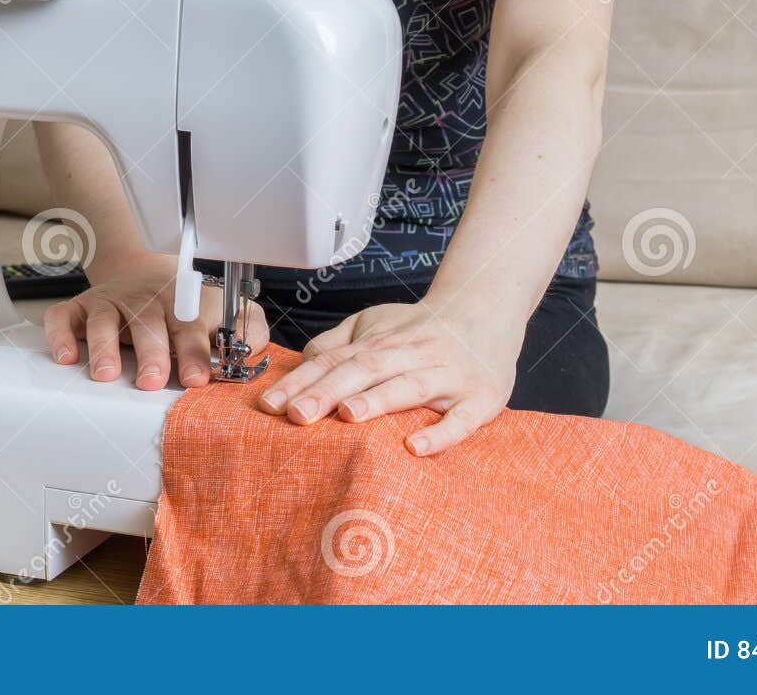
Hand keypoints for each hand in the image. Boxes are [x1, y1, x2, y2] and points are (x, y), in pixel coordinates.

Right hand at [43, 260, 268, 389]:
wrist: (143, 268)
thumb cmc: (185, 302)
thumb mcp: (222, 308)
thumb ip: (248, 327)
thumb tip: (258, 348)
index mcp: (183, 303)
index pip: (190, 327)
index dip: (194, 353)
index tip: (197, 378)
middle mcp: (146, 301)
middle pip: (148, 324)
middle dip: (151, 353)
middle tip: (152, 380)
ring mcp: (111, 303)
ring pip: (104, 320)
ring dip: (104, 346)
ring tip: (107, 374)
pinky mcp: (82, 307)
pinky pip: (64, 316)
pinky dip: (61, 335)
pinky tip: (66, 356)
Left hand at [254, 295, 523, 454]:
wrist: (486, 309)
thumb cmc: (422, 327)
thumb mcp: (375, 323)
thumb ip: (337, 342)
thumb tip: (302, 363)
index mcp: (379, 343)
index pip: (333, 361)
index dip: (301, 382)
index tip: (270, 404)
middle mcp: (409, 355)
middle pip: (364, 371)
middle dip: (328, 392)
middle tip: (296, 414)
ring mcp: (446, 376)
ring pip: (408, 387)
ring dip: (378, 401)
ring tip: (348, 415)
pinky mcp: (480, 398)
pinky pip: (461, 419)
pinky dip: (440, 433)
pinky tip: (417, 447)